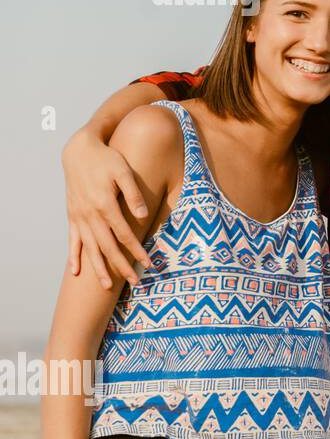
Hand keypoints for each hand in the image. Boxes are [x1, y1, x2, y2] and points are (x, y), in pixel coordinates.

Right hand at [63, 128, 148, 288]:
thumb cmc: (107, 160)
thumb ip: (133, 194)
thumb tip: (143, 216)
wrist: (79, 151)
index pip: (124, 235)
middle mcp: (90, 215)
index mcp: (105, 205)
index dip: (136, 251)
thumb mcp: (123, 171)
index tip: (149, 264)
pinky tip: (75, 272)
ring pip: (90, 249)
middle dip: (121, 267)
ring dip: (98, 268)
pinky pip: (73, 241)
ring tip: (107, 287)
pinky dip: (74, 256)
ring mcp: (79, 217)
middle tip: (135, 283)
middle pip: (107, 247)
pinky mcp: (72, 216)